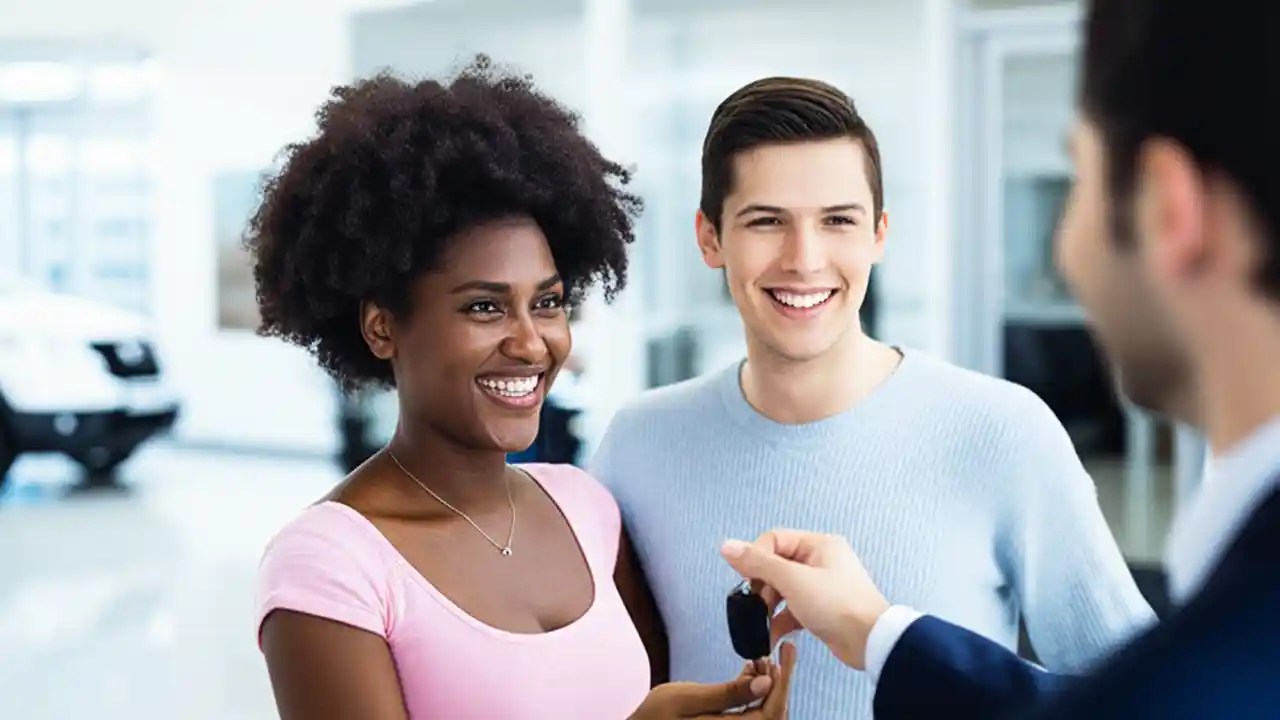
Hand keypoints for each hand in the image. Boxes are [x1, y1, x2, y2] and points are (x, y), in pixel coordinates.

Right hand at [629, 641, 795, 718]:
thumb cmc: (657, 715)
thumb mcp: (687, 699)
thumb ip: (728, 693)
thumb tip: (767, 683)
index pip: (772, 712)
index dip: (783, 682)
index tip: (787, 651)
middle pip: (774, 714)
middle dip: (779, 681)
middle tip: (779, 651)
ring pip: (765, 713)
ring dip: (767, 686)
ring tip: (759, 660)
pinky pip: (752, 714)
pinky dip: (754, 693)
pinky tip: (749, 674)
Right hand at [720, 530, 888, 669]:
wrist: (871, 642)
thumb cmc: (836, 604)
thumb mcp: (793, 580)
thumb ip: (758, 563)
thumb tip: (726, 546)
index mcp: (818, 544)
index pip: (774, 540)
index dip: (756, 559)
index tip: (748, 581)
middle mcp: (820, 561)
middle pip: (776, 566)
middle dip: (762, 587)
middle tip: (754, 605)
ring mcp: (821, 586)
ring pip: (782, 589)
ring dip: (768, 607)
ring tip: (761, 624)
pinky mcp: (820, 609)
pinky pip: (792, 609)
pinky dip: (780, 621)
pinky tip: (770, 636)